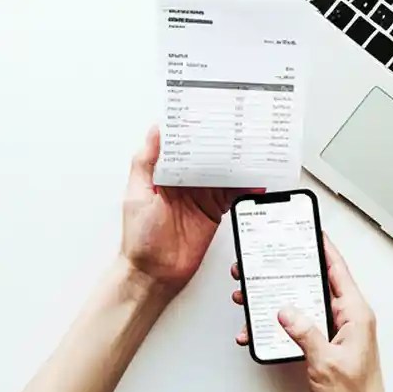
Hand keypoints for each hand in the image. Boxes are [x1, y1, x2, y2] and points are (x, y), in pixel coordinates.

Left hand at [122, 127, 258, 294]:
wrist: (154, 274)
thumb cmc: (140, 238)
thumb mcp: (137, 195)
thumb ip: (145, 163)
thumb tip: (155, 131)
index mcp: (164, 175)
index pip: (183, 147)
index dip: (196, 133)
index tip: (209, 117)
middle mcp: (184, 184)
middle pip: (207, 159)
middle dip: (222, 146)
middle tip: (239, 132)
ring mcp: (200, 198)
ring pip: (223, 175)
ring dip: (236, 166)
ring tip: (252, 153)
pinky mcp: (213, 213)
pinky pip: (232, 197)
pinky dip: (245, 190)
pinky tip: (255, 183)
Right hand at [231, 234, 392, 391]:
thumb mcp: (325, 362)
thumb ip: (305, 332)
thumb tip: (287, 309)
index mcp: (355, 314)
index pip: (338, 269)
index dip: (324, 247)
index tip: (310, 230)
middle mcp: (349, 318)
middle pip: (316, 283)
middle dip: (289, 273)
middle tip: (266, 263)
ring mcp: (338, 331)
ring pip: (305, 304)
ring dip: (279, 300)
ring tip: (254, 295)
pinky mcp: (328, 343)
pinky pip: (302, 325)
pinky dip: (282, 325)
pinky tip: (264, 329)